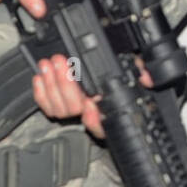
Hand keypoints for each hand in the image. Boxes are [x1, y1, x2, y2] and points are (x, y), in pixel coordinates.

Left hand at [34, 55, 155, 139]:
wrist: (85, 67)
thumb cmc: (113, 72)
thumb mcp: (130, 67)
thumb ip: (140, 71)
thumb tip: (147, 77)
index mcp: (108, 108)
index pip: (104, 125)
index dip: (95, 118)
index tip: (91, 101)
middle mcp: (90, 113)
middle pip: (75, 109)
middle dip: (65, 84)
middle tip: (61, 62)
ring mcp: (72, 110)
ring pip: (58, 109)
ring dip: (50, 84)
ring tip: (48, 63)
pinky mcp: (56, 106)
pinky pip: (46, 108)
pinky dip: (40, 93)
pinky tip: (39, 78)